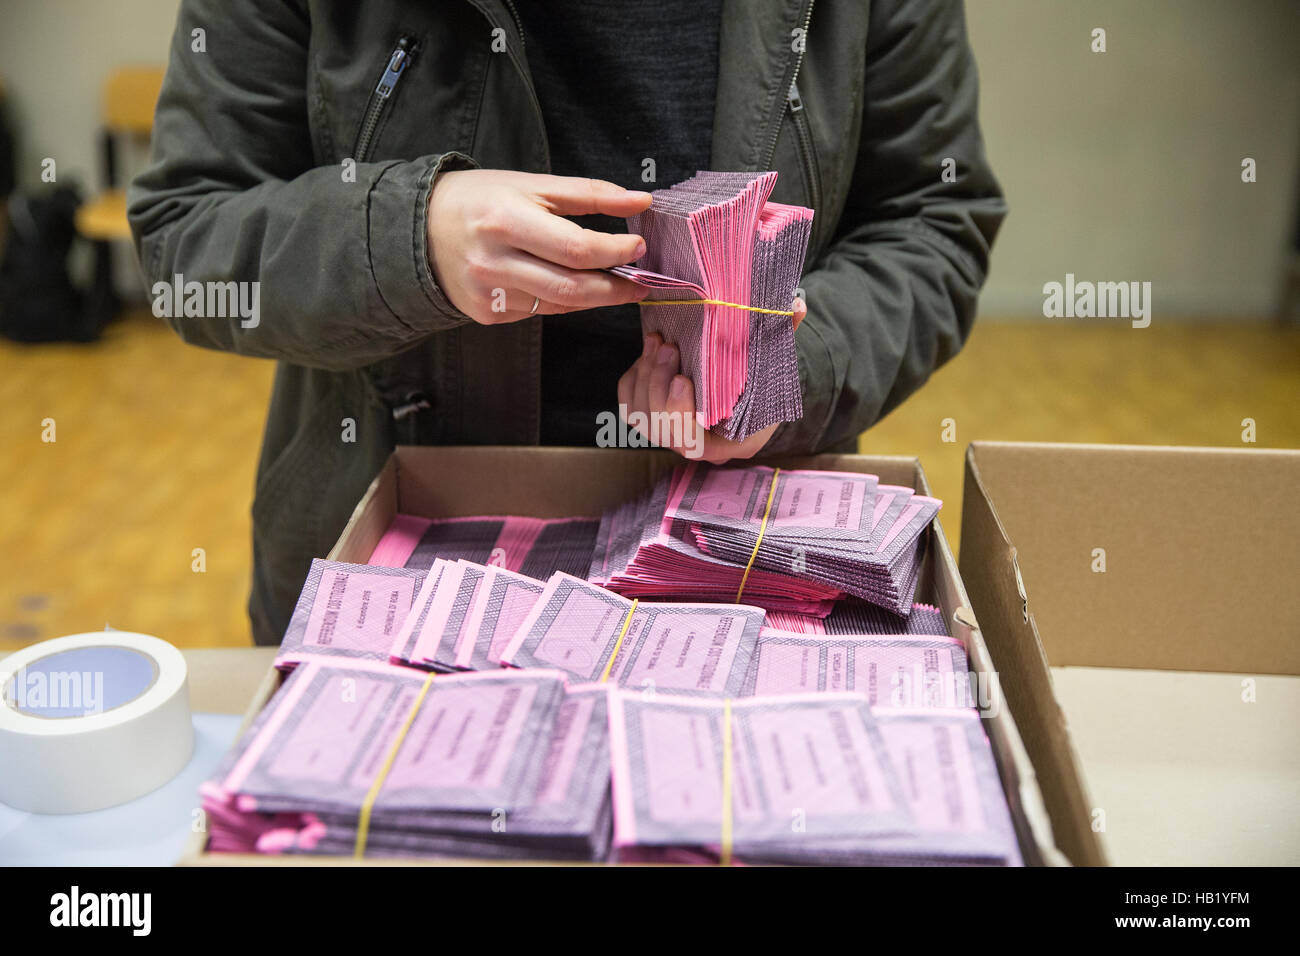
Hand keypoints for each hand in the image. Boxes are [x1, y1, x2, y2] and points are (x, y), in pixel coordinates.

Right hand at [426, 169, 652, 323]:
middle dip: (614, 288)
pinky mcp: (487, 314)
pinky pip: (539, 311)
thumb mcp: (530, 185)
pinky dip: (561, 299)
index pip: (576, 248)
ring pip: (559, 304)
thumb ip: (588, 194)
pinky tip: (566, 284)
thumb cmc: (479, 200)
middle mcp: (494, 262)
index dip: (615, 251)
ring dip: (593, 297)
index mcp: (506, 220)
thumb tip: (639, 201)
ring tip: (613, 283)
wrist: (417, 230)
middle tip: (639, 282)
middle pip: (572, 287)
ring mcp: (489, 294)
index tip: (638, 247)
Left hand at [616, 299, 806, 464]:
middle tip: (667, 347)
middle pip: (662, 429)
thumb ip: (783, 336)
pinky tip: (646, 353)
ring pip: (642, 417)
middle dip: (658, 384)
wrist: (749, 386)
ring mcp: (675, 434)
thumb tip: (796, 306)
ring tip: (657, 342)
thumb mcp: (776, 359)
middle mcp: (699, 445)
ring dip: (645, 376)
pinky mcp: (655, 418)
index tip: (682, 379)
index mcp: (731, 442)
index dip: (680, 414)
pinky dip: (633, 380)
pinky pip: (631, 406)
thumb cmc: (764, 377)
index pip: (694, 443)